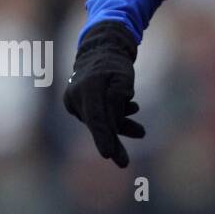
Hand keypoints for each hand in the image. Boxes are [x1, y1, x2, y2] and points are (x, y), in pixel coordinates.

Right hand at [63, 22, 143, 167]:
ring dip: (120, 127)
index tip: (108, 155)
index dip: (103, 137)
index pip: (96, 118)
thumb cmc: (114, 64)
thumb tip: (113, 124)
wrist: (99, 50)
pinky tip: (131, 110)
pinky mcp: (77, 105)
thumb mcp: (123, 79)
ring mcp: (73, 101)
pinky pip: (97, 117)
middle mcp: (75, 96)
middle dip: (112, 142)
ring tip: (141, 131)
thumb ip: (118, 100)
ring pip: (98, 122)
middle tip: (124, 163)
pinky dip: (113, 118)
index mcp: (87, 88)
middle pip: (97, 125)